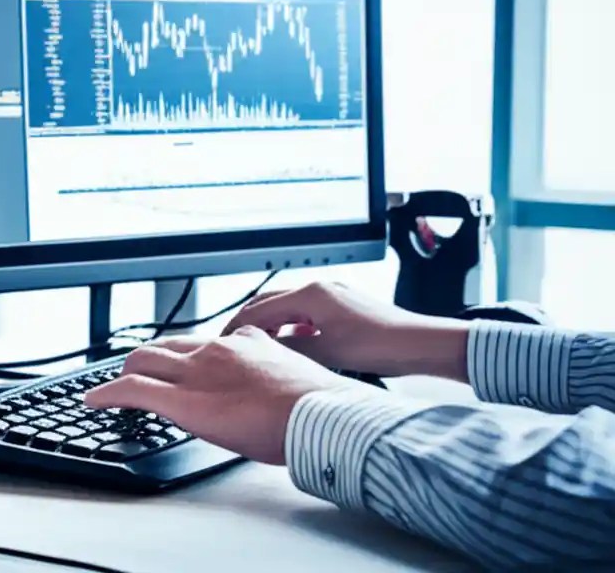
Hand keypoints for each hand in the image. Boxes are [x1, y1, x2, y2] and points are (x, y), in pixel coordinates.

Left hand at [83, 328, 362, 464]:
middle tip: (137, 370)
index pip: (204, 343)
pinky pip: (133, 390)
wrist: (324, 416)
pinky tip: (95, 400)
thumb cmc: (320, 407)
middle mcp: (216, 350)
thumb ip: (272, 376)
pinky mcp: (182, 400)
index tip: (180, 364)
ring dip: (125, 372)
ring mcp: (196, 372)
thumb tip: (271, 392)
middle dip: (147, 359)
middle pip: (166, 346)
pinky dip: (108, 392)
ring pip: (143, 361)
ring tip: (111, 385)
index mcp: (246, 343)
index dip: (185, 355)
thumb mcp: (295, 378)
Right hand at [223, 283, 471, 380]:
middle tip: (233, 342)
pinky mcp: (346, 306)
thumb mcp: (325, 354)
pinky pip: (308, 313)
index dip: (237, 327)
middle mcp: (320, 289)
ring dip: (273, 326)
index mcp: (311, 294)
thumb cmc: (380, 347)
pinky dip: (295, 327)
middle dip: (249, 322)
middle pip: (271, 303)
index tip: (222, 342)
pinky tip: (296, 345)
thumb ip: (289, 351)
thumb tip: (263, 353)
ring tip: (262, 346)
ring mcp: (334, 295)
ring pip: (290, 308)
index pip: (260, 309)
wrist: (420, 344)